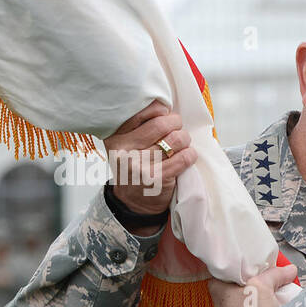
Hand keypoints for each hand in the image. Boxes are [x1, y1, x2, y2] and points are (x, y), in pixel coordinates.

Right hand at [103, 101, 196, 217]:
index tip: (164, 115)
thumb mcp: (126, 144)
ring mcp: (140, 165)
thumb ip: (138, 125)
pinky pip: (184, 157)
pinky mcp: (157, 179)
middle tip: (177, 129)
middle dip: (176, 123)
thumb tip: (165, 105)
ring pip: (176, 139)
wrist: (133, 202)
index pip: (143, 112)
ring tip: (182, 143)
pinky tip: (186, 156)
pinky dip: (190, 155)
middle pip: (162, 124)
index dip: (160, 111)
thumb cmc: (135, 166)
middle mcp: (124, 149)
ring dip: (185, 139)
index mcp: (115, 136)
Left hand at [208, 264, 298, 306]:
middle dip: (262, 274)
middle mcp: (223, 297)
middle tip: (275, 270)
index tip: (264, 257)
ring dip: (266, 287)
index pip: (233, 264)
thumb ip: (275, 274)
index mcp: (217, 285)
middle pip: (246, 277)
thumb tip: (289, 270)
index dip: (249, 259)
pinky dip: (267, 300)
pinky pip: (258, 304)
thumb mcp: (262, 286)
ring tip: (279, 284)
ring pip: (254, 291)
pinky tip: (277, 298)